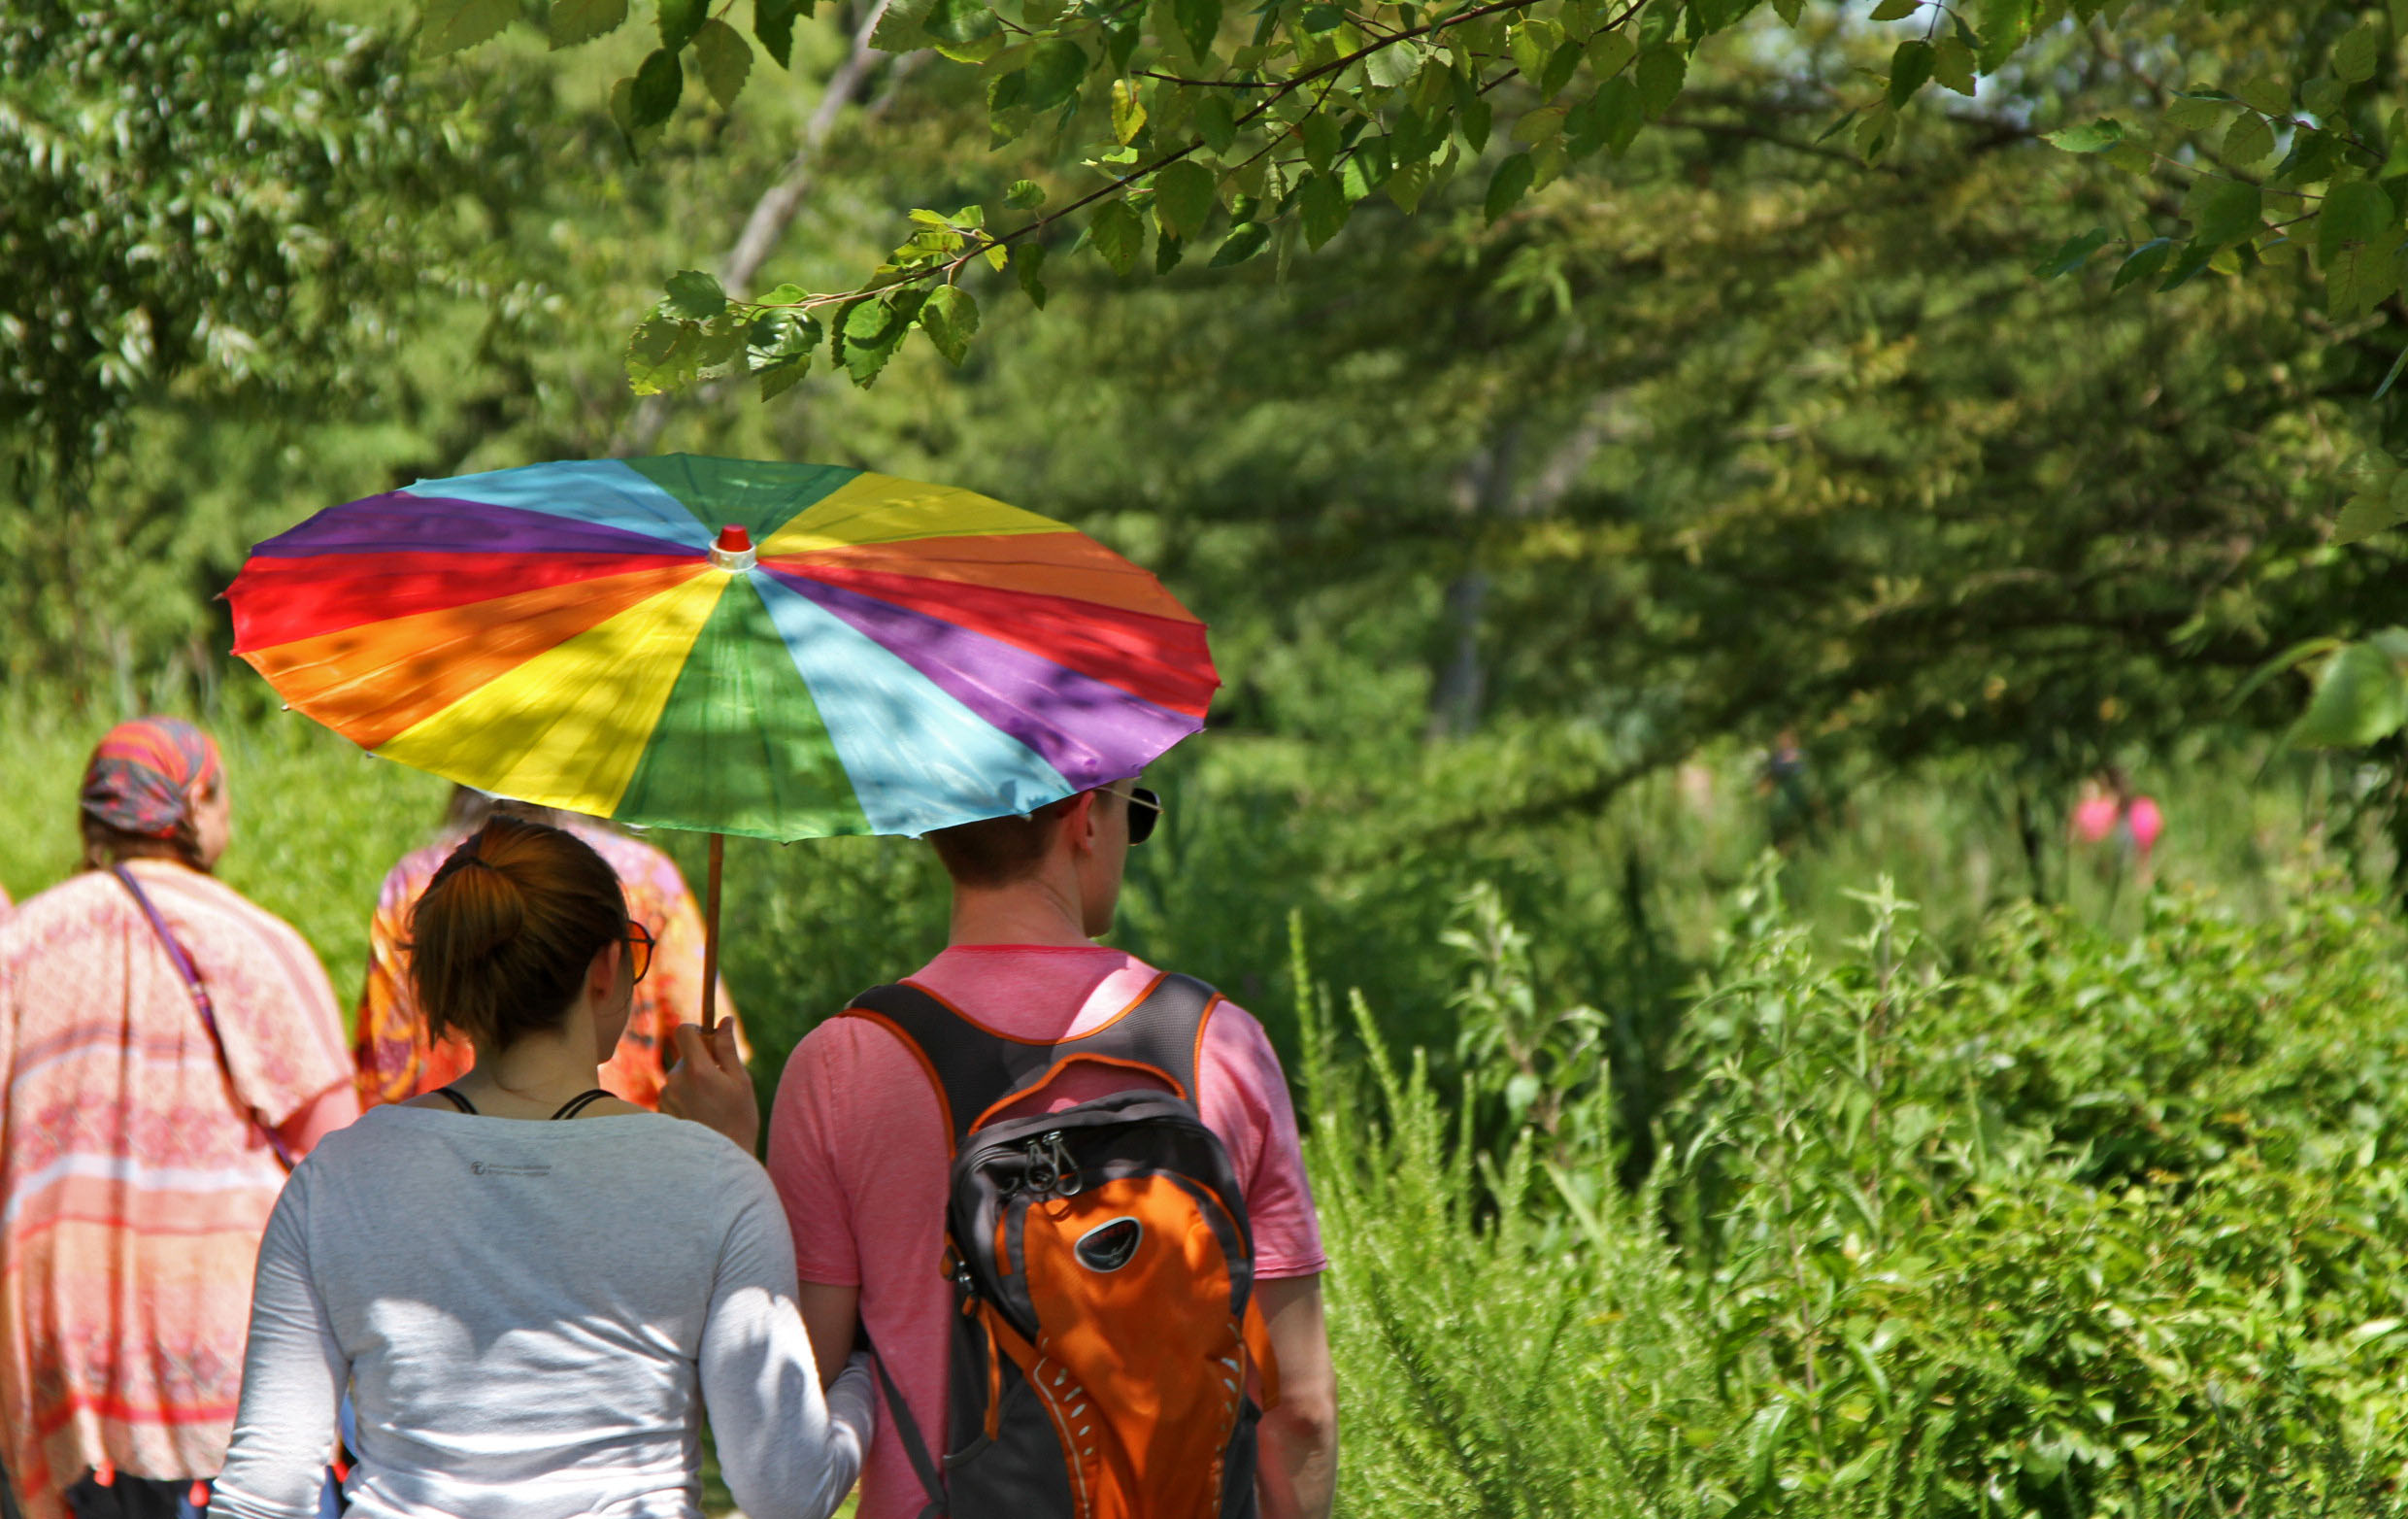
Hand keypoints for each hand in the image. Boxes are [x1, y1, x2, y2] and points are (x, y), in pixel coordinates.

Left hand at [662, 1021, 759, 1151]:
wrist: (721, 1159)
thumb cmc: (739, 1119)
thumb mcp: (741, 1081)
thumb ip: (728, 1049)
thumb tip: (725, 1021)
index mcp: (698, 1070)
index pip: (684, 1031)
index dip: (696, 1030)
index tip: (709, 1039)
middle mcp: (677, 1081)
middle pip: (686, 1055)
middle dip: (702, 1061)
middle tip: (722, 1083)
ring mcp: (667, 1096)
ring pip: (681, 1075)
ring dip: (694, 1081)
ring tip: (712, 1104)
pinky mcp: (662, 1110)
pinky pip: (675, 1092)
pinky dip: (686, 1096)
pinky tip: (701, 1114)